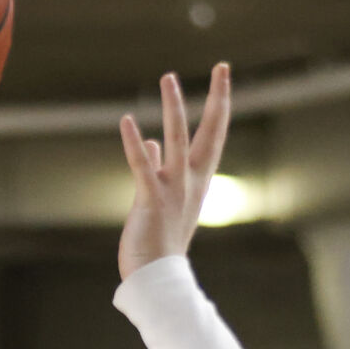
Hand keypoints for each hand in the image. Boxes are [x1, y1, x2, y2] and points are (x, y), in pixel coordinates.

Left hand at [118, 63, 230, 281]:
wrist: (157, 281)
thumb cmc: (159, 244)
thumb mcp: (163, 200)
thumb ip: (158, 167)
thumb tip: (152, 143)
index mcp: (196, 182)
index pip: (214, 138)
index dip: (219, 106)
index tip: (223, 77)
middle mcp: (190, 183)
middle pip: (210, 134)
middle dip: (216, 100)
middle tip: (222, 66)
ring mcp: (173, 191)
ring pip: (177, 141)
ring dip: (174, 108)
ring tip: (169, 77)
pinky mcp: (150, 201)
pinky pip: (142, 167)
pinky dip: (134, 144)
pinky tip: (127, 121)